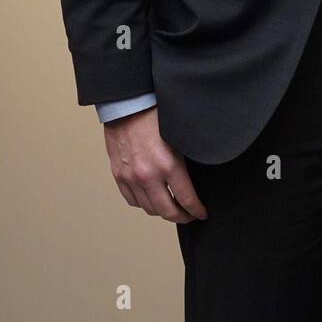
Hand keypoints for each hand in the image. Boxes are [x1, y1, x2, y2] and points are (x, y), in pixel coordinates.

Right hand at [103, 105, 207, 222]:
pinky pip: (132, 200)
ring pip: (148, 208)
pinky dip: (143, 203)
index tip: (202, 213)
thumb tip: (197, 177)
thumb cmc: (155, 114)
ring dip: (162, 211)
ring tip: (171, 207)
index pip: (187, 199)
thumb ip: (186, 159)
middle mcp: (148, 175)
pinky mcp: (119, 175)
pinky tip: (152, 198)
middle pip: (167, 211)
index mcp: (168, 165)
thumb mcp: (180, 136)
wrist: (127, 103)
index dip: (197, 210)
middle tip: (189, 215)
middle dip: (182, 217)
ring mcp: (131, 177)